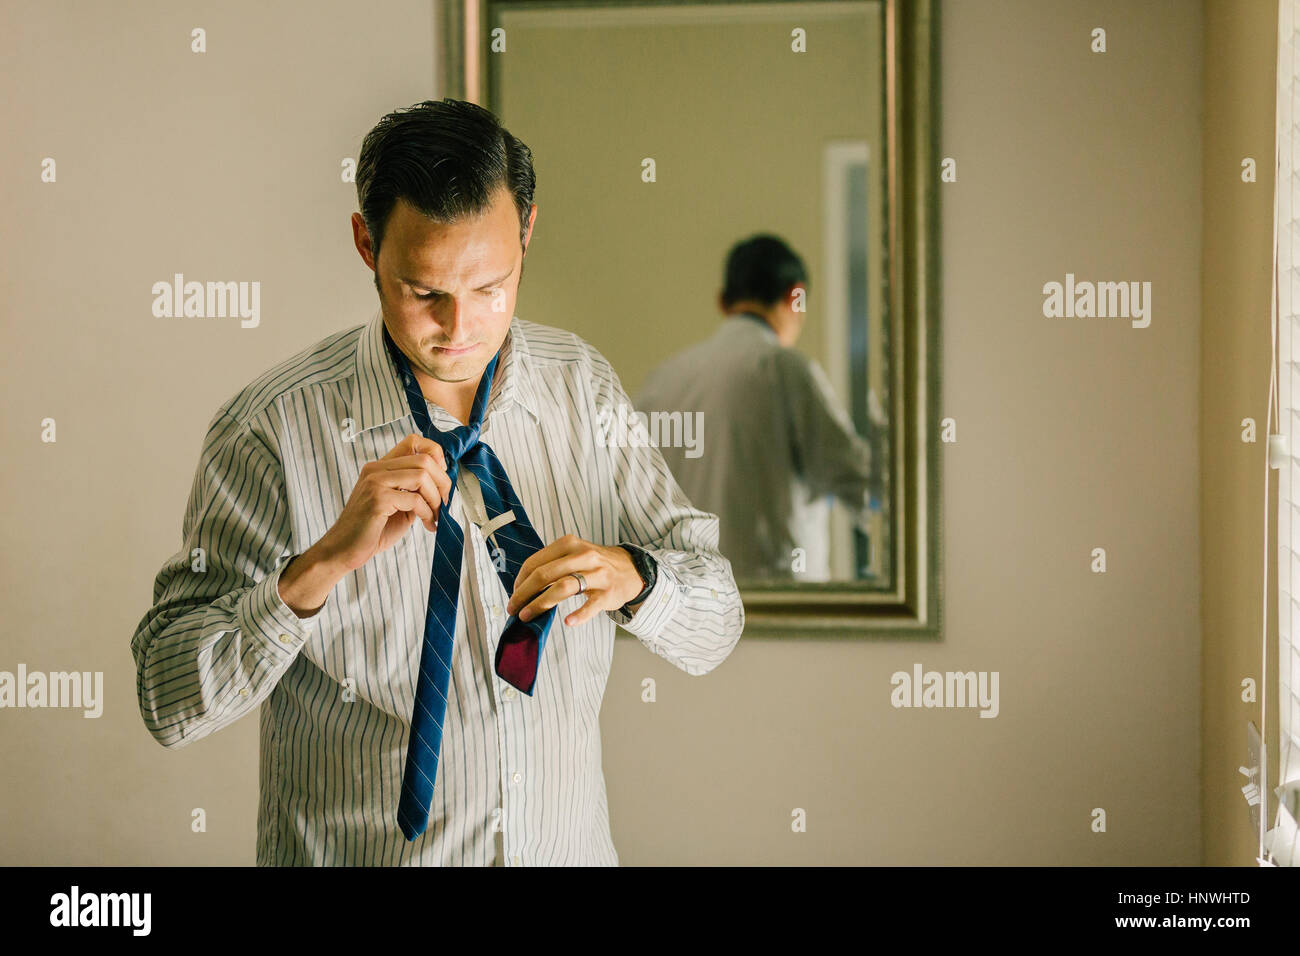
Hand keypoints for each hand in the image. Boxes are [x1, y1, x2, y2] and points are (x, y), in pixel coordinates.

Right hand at [315, 432, 451, 573]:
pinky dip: (428, 513)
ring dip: (436, 499)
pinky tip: (428, 524)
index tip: (440, 480)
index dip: (435, 455)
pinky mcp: (377, 499)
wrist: (343, 550)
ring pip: (422, 476)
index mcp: (380, 467)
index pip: (413, 441)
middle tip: (445, 503)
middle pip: (424, 459)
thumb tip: (444, 483)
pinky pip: (415, 499)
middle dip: (443, 482)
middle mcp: (376, 469)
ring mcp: (375, 482)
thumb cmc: (372, 530)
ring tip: (436, 516)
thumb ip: (416, 490)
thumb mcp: (399, 504)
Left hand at [505, 534, 645, 626]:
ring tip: (527, 616)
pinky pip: (591, 605)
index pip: (535, 562)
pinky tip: (568, 622)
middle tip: (513, 608)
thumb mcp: (574, 553)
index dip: (520, 580)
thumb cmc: (595, 564)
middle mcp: (583, 556)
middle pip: (544, 574)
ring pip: (563, 587)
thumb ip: (551, 564)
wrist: (631, 569)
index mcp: (569, 544)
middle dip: (524, 593)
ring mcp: (597, 574)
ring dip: (540, 603)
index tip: (514, 594)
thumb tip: (522, 585)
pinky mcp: (608, 593)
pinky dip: (579, 615)